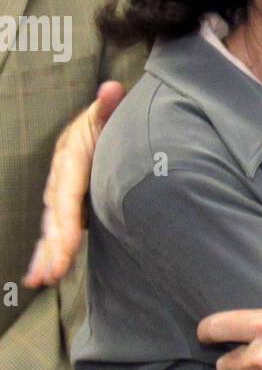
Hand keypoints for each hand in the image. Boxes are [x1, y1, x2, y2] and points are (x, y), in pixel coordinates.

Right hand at [22, 81, 126, 287]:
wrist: (101, 120)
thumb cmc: (108, 118)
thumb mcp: (109, 112)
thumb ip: (109, 107)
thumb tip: (111, 89)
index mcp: (70, 157)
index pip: (66, 195)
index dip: (66, 222)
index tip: (66, 246)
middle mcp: (61, 177)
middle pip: (55, 217)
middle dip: (52, 247)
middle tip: (52, 274)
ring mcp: (62, 193)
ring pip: (51, 228)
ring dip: (46, 256)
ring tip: (41, 281)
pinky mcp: (68, 205)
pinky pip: (56, 231)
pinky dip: (49, 253)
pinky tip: (42, 277)